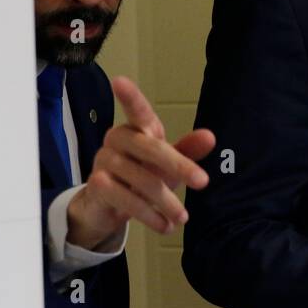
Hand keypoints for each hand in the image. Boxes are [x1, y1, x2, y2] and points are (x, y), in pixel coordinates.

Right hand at [66, 76, 215, 249]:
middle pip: (150, 148)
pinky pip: (126, 199)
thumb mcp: (168, 165)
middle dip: (179, 166)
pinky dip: (149, 215)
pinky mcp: (97, 185)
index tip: (119, 80)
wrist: (108, 207)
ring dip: (167, 202)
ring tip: (183, 218)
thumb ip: (187, 151)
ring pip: (141, 179)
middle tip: (203, 182)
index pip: (136, 110)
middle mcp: (117, 139)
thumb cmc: (141, 175)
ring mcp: (103, 161)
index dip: (129, 97)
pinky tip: (165, 226)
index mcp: (137, 129)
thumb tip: (210, 137)